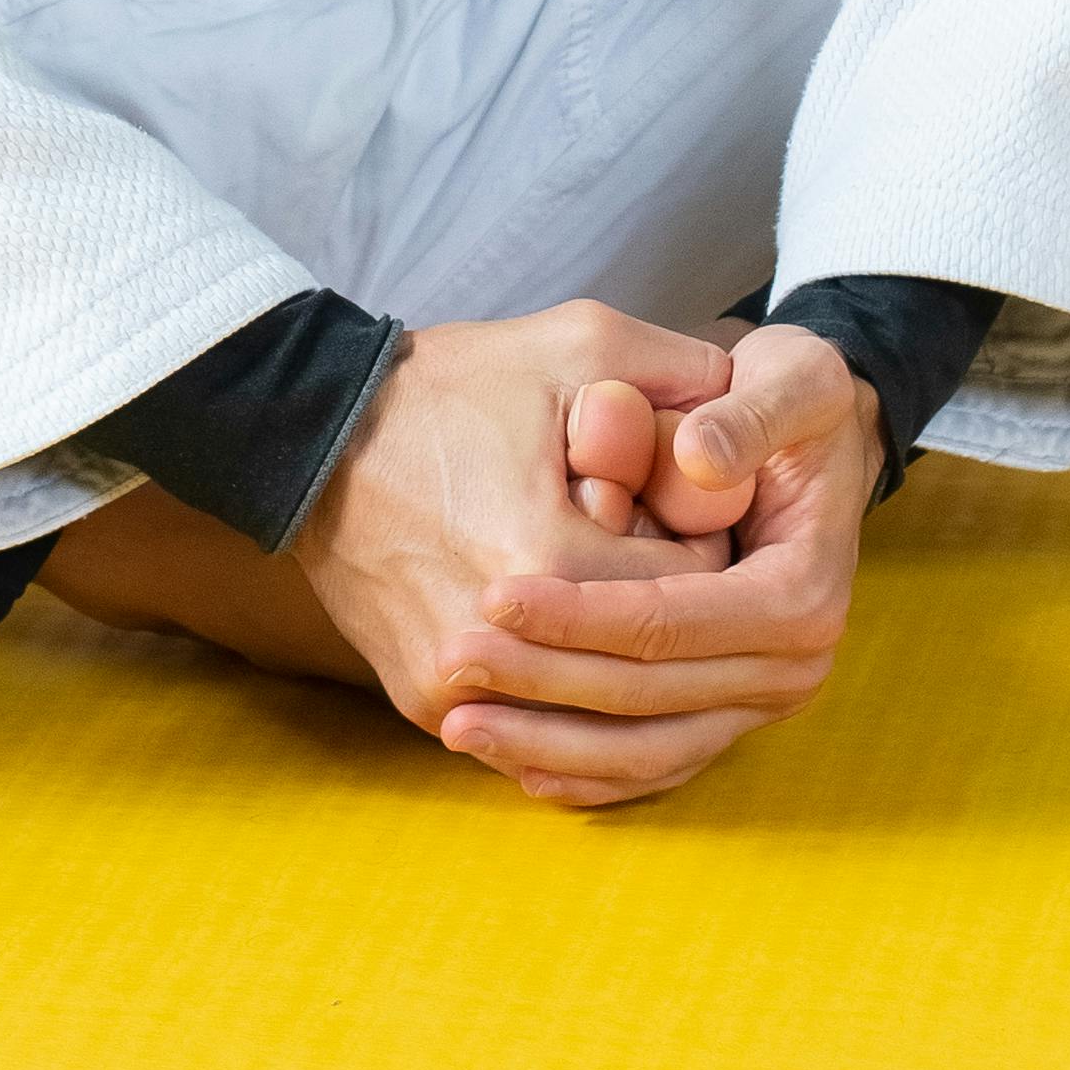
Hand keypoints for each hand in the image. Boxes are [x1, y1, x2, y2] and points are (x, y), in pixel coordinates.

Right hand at [292, 299, 738, 749]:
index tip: (689, 516)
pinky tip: (584, 655)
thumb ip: (686, 379)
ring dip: (623, 669)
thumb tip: (758, 425)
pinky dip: (565, 699)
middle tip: (664, 557)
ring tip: (626, 605)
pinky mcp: (424, 706)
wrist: (310, 436)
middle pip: (645, 666)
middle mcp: (498, 647)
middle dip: (669, 618)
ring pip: (591, 713)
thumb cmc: (447, 384)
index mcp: (547, 560)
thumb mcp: (579, 344)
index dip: (703, 554)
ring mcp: (454, 690)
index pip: (689, 596)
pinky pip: (528, 725)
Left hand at [435, 325, 882, 811]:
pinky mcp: (723, 717)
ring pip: (646, 749)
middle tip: (450, 659)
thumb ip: (748, 416)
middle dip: (545, 684)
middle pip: (650, 695)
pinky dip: (582, 770)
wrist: (814, 444)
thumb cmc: (794, 405)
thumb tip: (698, 456)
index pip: (673, 620)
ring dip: (549, 744)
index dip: (580, 613)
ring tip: (457, 723)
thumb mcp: (791, 382)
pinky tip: (510, 761)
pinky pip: (650, 763)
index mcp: (801, 595)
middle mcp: (789, 667)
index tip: (492, 593)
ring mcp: (756, 702)